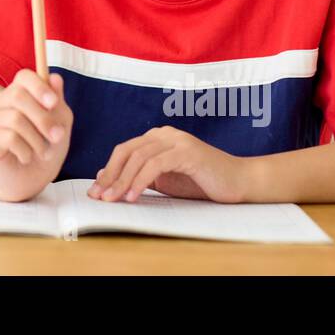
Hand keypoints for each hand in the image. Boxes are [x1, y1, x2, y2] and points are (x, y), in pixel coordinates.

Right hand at [0, 70, 72, 176]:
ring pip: (15, 119)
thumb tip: (54, 78)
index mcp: (20, 93)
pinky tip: (26, 157)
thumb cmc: (44, 149)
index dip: (39, 87)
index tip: (54, 103)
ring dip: (37, 139)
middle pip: (18, 95)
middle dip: (43, 118)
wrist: (29, 181)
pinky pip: (8, 138)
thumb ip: (58, 103)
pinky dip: (25, 150)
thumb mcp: (60, 125)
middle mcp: (1, 102)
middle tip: (58, 136)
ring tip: (44, 153)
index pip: (24, 76)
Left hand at [89, 126, 255, 203]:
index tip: (95, 192)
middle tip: (99, 197)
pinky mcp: (187, 151)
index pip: (124, 151)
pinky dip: (141, 180)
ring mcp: (176, 140)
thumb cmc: (202, 182)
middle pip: (127, 151)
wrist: (238, 182)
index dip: (108, 170)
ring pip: (139, 157)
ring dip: (122, 180)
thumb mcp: (164, 181)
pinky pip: (156, 164)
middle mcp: (164, 134)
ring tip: (114, 200)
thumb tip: (105, 177)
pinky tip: (134, 196)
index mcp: (156, 138)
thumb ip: (139, 176)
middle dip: (110, 175)